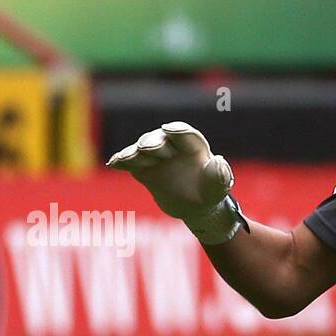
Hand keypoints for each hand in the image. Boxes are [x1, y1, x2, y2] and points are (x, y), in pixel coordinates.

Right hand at [107, 122, 245, 242]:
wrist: (194, 205)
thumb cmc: (210, 191)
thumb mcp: (219, 187)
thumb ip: (220, 175)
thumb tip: (219, 161)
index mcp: (193, 146)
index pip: (185, 134)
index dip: (177, 131)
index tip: (169, 129)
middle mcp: (172, 146)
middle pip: (160, 140)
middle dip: (153, 143)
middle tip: (148, 148)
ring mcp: (155, 156)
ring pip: (142, 149)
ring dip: (135, 152)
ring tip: (130, 158)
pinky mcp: (141, 167)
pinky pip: (129, 162)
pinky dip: (121, 161)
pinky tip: (114, 163)